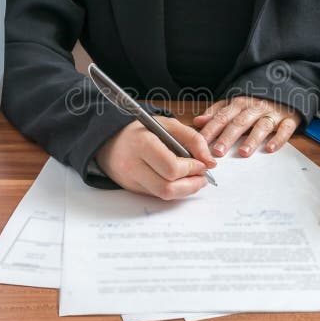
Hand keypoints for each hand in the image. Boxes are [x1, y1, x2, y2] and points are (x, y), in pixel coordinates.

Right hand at [95, 117, 216, 199]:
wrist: (110, 139)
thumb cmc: (142, 130)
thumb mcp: (167, 124)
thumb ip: (193, 139)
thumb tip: (209, 161)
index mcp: (142, 144)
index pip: (172, 167)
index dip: (192, 168)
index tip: (203, 164)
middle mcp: (133, 165)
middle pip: (168, 187)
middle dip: (191, 184)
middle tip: (203, 176)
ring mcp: (130, 180)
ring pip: (163, 195)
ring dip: (185, 190)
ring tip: (195, 180)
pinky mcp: (132, 189)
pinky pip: (157, 195)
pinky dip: (174, 190)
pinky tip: (180, 181)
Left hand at [192, 97, 301, 157]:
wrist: (287, 89)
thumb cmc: (258, 100)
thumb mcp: (235, 103)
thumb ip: (217, 112)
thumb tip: (198, 121)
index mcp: (240, 103)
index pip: (222, 117)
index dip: (211, 129)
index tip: (201, 142)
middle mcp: (255, 108)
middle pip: (239, 122)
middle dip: (228, 137)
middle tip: (218, 151)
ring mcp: (272, 113)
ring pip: (261, 126)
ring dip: (252, 139)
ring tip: (243, 152)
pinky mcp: (289, 119)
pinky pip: (284, 129)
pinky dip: (278, 139)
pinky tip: (270, 148)